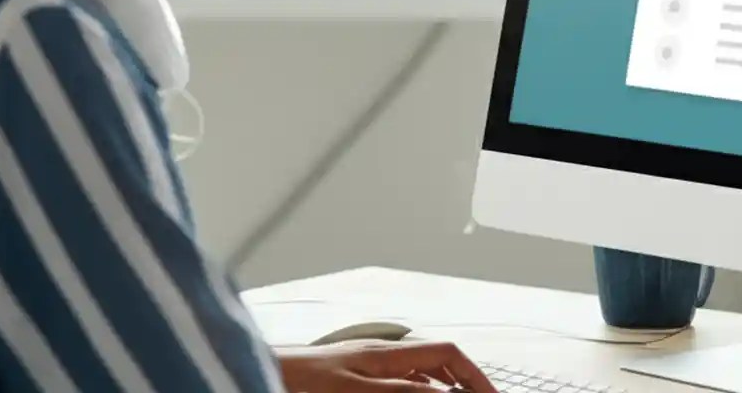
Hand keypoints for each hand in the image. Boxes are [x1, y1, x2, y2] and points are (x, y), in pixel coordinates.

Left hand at [277, 339, 497, 391]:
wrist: (267, 373)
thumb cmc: (304, 379)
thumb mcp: (358, 390)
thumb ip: (403, 390)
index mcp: (389, 353)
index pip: (447, 354)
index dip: (474, 374)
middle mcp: (384, 355)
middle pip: (439, 362)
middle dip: (464, 382)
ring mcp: (371, 365)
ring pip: (421, 373)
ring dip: (443, 387)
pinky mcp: (357, 378)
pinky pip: (402, 381)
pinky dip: (421, 389)